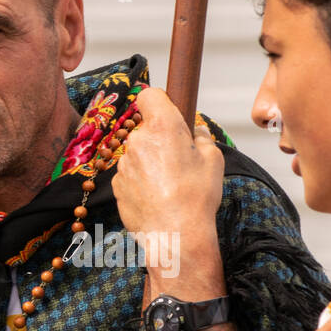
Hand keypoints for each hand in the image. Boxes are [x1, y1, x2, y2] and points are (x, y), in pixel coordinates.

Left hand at [111, 89, 224, 284]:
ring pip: (138, 153)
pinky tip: (157, 197)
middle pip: (146, 128)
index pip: (150, 95)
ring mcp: (124, 164)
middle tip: (179, 160)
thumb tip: (196, 132)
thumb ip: (202, 138)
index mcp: (163, 127)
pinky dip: (141, 181)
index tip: (169, 113)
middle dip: (160, 139)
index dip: (160, 102)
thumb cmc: (195, 199)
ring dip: (150, 162)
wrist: (175, 235)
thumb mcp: (213, 160)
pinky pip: (130, 174)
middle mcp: (138, 141)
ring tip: (170, 185)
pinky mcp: (117, 185)